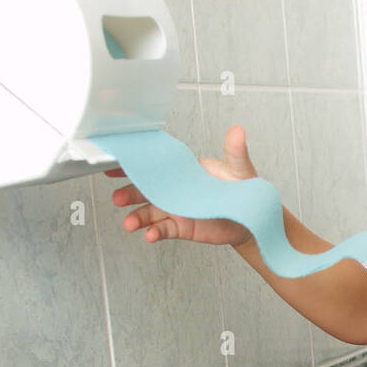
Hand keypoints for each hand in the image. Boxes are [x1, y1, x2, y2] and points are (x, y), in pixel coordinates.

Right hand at [105, 123, 258, 249]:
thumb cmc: (244, 190)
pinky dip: (155, 232)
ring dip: (138, 217)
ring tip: (130, 223)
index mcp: (184, 170)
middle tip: (117, 198)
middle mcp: (176, 189)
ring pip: (151, 212)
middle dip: (130, 193)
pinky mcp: (183, 227)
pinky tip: (149, 235)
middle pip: (147, 189)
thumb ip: (235, 152)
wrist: (251, 219)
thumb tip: (238, 131)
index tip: (116, 162)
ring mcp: (177, 209)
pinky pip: (165, 230)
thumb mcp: (240, 169)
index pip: (157, 164)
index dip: (136, 163)